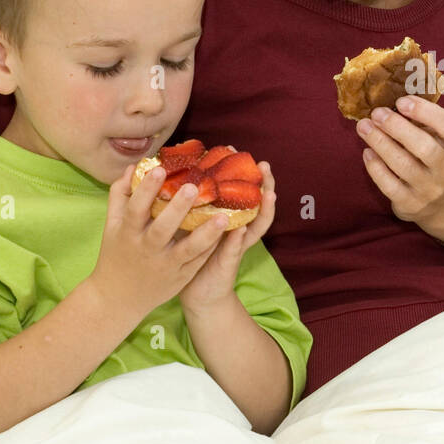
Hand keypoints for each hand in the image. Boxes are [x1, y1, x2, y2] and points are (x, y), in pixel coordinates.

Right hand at [90, 163, 231, 311]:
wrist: (117, 298)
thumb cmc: (116, 253)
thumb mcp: (112, 226)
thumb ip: (121, 196)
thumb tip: (135, 167)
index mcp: (128, 234)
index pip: (136, 209)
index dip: (146, 189)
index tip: (160, 169)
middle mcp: (147, 250)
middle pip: (162, 229)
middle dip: (178, 209)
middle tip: (193, 187)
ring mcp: (166, 265)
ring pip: (188, 249)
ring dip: (206, 233)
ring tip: (223, 216)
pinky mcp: (180, 277)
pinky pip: (199, 261)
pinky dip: (212, 247)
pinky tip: (229, 232)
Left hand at [179, 161, 276, 311]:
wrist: (197, 293)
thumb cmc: (192, 255)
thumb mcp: (193, 225)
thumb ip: (190, 204)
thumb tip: (174, 175)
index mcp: (229, 217)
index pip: (243, 191)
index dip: (243, 172)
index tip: (237, 151)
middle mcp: (239, 229)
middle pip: (258, 203)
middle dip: (265, 184)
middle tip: (264, 166)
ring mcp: (237, 246)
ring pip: (256, 225)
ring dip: (264, 209)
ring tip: (268, 193)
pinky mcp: (229, 263)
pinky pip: (235, 250)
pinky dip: (238, 239)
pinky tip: (240, 228)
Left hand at [356, 96, 443, 240]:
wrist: (443, 203)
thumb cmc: (435, 159)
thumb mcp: (439, 140)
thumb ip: (424, 121)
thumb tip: (391, 101)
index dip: (426, 112)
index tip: (401, 101)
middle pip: (424, 147)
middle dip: (397, 127)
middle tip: (377, 113)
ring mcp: (430, 190)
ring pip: (404, 165)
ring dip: (380, 142)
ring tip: (364, 127)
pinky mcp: (411, 205)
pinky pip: (390, 185)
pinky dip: (376, 167)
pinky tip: (367, 152)